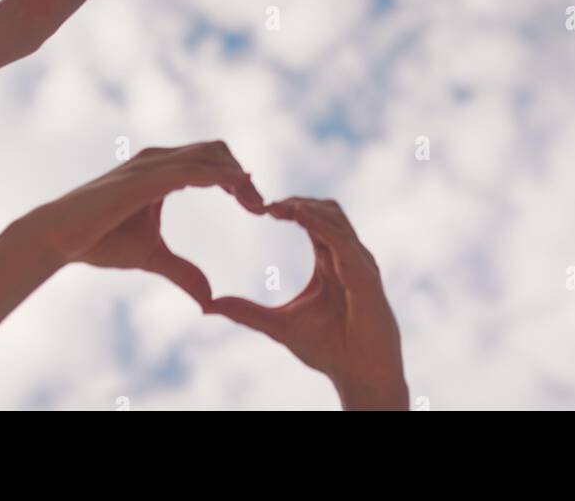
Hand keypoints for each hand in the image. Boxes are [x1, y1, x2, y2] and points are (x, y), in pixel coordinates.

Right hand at [26, 142, 265, 311]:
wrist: (57, 239)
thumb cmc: (99, 242)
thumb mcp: (152, 258)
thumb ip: (183, 271)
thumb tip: (209, 299)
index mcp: (164, 170)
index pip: (213, 161)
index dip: (239, 180)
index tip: (258, 208)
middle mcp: (159, 159)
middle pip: (217, 150)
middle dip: (243, 176)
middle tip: (261, 207)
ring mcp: (150, 164)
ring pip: (207, 155)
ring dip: (237, 176)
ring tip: (255, 204)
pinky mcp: (143, 178)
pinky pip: (188, 169)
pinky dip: (217, 175)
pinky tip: (236, 188)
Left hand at [208, 197, 408, 409]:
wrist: (359, 373)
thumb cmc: (329, 348)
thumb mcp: (279, 325)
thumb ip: (247, 312)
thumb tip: (209, 306)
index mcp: (329, 260)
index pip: (312, 220)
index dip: (289, 209)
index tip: (259, 208)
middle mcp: (346, 254)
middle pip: (326, 210)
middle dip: (297, 202)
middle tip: (265, 203)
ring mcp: (358, 261)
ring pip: (336, 218)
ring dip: (308, 207)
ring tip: (280, 207)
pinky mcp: (365, 274)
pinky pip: (343, 240)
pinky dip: (321, 226)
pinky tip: (300, 218)